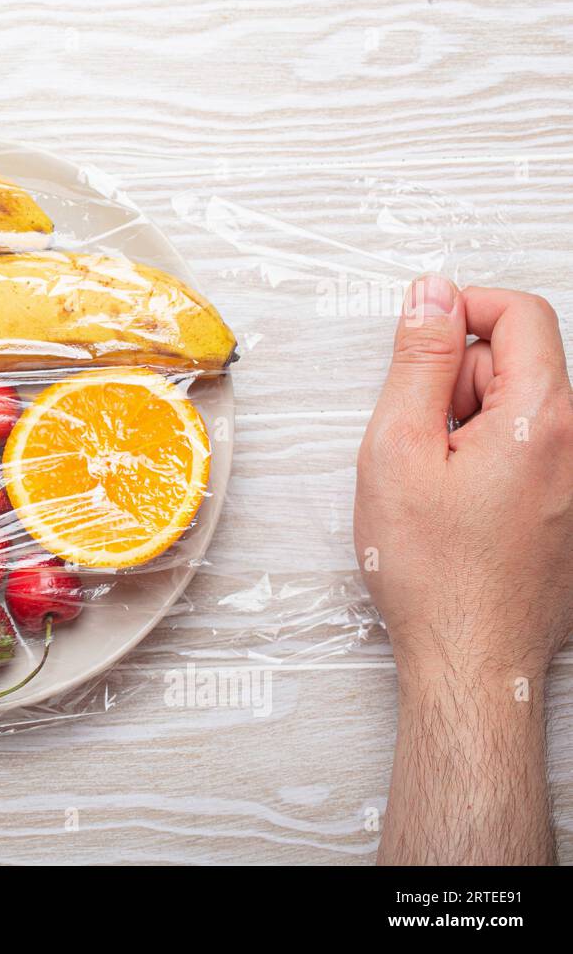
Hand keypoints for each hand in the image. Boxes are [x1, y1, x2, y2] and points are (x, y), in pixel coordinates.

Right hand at [355, 274, 572, 863]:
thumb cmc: (435, 572)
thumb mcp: (398, 449)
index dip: (461, 308)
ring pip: (521, 410)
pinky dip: (489, 461)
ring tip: (439, 484)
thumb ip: (419, 361)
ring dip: (470, 426)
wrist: (471, 657)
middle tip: (419, 440)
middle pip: (520, 361)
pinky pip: (530, 452)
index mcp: (541, 418)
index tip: (419, 334)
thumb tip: (431, 296)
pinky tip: (461, 508)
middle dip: (459, 381)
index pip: (520, 312)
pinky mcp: (572, 508)